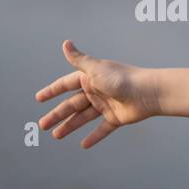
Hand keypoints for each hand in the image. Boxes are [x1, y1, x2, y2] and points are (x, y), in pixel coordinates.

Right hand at [34, 40, 156, 147]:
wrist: (149, 93)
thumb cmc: (123, 79)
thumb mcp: (96, 69)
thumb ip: (79, 60)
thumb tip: (65, 43)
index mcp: (90, 78)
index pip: (65, 85)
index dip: (52, 91)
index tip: (38, 99)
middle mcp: (97, 91)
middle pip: (72, 104)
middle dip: (57, 115)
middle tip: (42, 125)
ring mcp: (106, 105)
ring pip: (83, 118)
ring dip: (70, 126)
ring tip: (56, 136)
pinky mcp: (117, 117)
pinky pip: (103, 128)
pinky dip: (94, 136)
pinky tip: (83, 145)